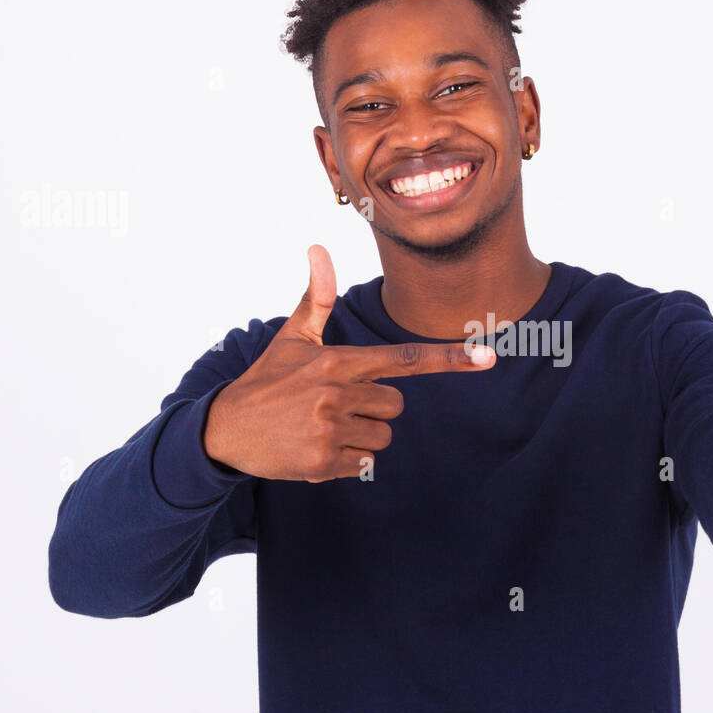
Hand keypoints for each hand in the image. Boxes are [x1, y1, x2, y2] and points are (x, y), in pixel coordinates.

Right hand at [204, 244, 494, 480]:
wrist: (224, 429)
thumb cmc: (268, 380)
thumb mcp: (292, 339)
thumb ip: (315, 298)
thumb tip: (318, 248)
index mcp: (337, 360)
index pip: (404, 358)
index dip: (449, 358)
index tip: (488, 356)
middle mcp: (336, 392)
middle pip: (396, 405)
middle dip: (373, 409)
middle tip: (335, 406)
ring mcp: (330, 429)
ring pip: (382, 437)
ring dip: (360, 437)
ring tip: (322, 427)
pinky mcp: (323, 463)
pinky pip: (362, 464)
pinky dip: (344, 462)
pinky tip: (314, 448)